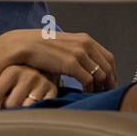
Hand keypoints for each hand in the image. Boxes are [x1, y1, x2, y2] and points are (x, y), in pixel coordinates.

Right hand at [0, 29, 116, 91]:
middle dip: (109, 83)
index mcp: (85, 39)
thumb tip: (87, 70)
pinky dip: (89, 90)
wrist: (24, 45)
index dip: (112, 72)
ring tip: (95, 96)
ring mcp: (79, 53)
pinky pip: (88, 80)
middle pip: (108, 67)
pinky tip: (84, 94)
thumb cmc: (41, 48)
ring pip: (100, 75)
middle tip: (107, 94)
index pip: (108, 57)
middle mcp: (85, 44)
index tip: (110, 83)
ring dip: (100, 88)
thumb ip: (77, 54)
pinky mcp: (71, 64)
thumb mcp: (64, 46)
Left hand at [0, 65, 58, 114]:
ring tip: (22, 103)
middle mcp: (27, 74)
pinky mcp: (53, 90)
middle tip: (9, 104)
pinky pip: (41, 109)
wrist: (47, 68)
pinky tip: (34, 106)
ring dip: (22, 111)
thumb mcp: (2, 84)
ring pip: (25, 108)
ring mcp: (42, 82)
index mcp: (11, 70)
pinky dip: (35, 112)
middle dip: (7, 108)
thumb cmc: (17, 81)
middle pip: (10, 104)